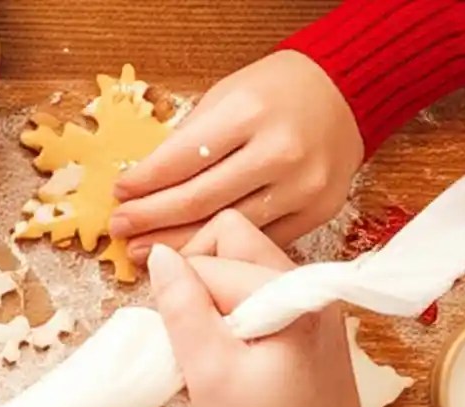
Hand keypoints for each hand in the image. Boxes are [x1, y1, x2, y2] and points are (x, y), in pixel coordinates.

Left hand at [111, 50, 362, 261]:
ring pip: (226, 229)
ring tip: (144, 251)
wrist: (345, 93)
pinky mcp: (318, 212)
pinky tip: (191, 255)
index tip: (118, 194)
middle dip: (151, 218)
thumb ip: (187, 140)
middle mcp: (279, 151)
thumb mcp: (225, 97)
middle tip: (121, 229)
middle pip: (199, 200)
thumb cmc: (275, 93)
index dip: (143, 182)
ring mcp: (303, 186)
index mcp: (249, 112)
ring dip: (178, 244)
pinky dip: (221, 251)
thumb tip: (142, 184)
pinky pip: (258, 241)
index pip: (181, 159)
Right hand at [148, 211, 372, 406]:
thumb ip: (182, 307)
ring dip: (214, 297)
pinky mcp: (310, 322)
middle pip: (231, 241)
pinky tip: (232, 355)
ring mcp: (312, 302)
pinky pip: (259, 291)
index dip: (177, 295)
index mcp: (288, 292)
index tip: (176, 343)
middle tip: (191, 335)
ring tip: (212, 351)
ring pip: (243, 264)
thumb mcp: (208, 374)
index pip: (207, 260)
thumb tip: (158, 255)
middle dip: (197, 278)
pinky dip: (234, 313)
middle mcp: (307, 285)